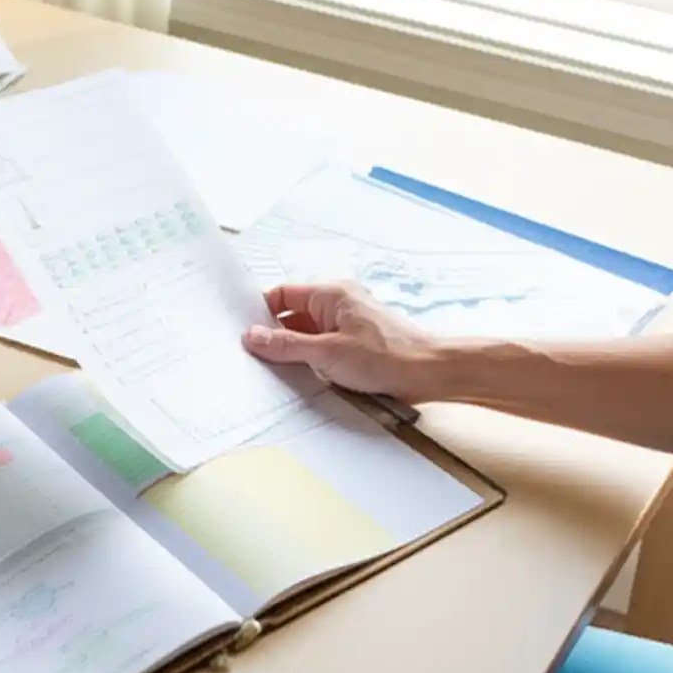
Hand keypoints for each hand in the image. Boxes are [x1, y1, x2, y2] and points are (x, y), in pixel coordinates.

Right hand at [242, 283, 445, 402]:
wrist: (430, 373)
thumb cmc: (387, 356)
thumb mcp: (326, 352)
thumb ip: (285, 345)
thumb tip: (251, 336)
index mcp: (329, 294)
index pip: (281, 295)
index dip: (260, 312)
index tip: (242, 333)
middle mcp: (337, 304)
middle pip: (291, 316)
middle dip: (274, 336)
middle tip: (253, 356)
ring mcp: (346, 325)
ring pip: (306, 335)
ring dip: (293, 352)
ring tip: (276, 370)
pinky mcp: (354, 345)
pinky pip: (321, 348)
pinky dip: (310, 361)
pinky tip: (302, 377)